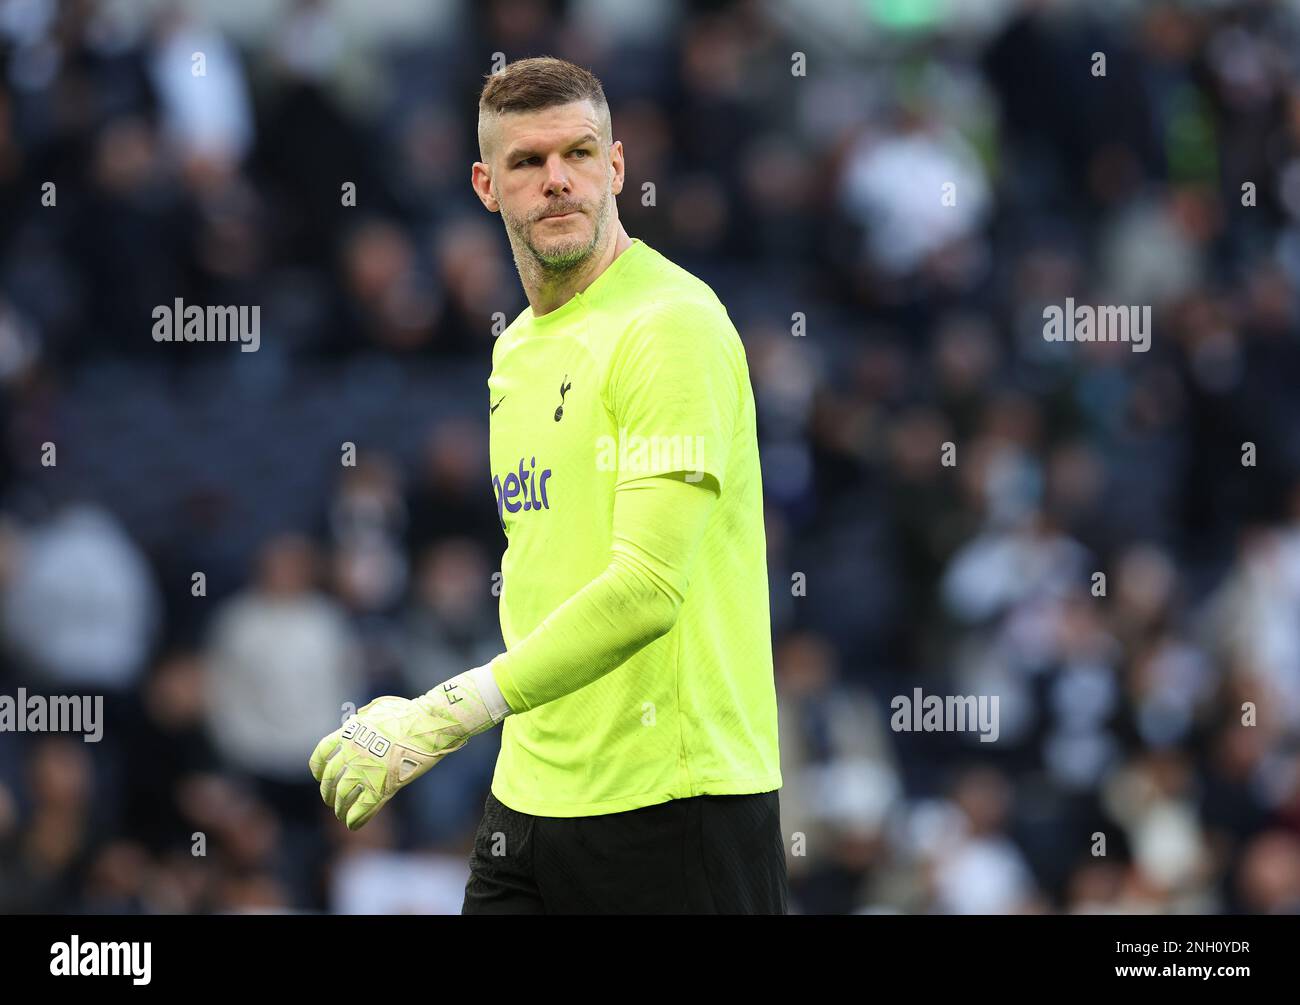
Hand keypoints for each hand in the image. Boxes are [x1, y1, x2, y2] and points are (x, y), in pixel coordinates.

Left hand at [309, 683, 486, 830]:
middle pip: (330, 779)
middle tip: (332, 801)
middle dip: (329, 793)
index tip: (319, 777)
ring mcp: (365, 770)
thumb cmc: (410, 714)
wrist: (427, 724)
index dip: (318, 768)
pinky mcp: (381, 786)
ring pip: (343, 796)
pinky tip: (353, 824)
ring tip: (343, 815)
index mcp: (350, 734)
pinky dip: (355, 819)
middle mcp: (352, 753)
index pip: (322, 753)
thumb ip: (366, 718)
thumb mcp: (380, 709)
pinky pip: (362, 808)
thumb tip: (359, 721)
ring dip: (341, 809)